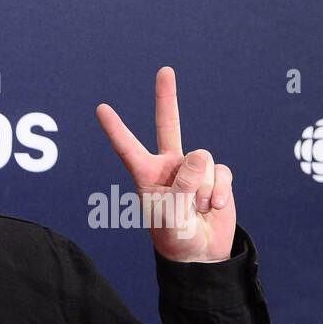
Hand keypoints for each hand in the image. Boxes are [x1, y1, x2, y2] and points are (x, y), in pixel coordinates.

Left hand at [96, 66, 235, 262]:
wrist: (201, 253)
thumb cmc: (176, 238)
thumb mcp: (172, 217)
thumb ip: (182, 188)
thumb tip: (199, 157)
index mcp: (146, 176)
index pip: (128, 149)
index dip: (116, 129)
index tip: (101, 108)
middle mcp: (169, 167)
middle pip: (168, 126)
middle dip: (167, 98)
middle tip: (164, 70)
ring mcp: (193, 169)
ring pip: (203, 160)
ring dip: (203, 188)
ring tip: (196, 209)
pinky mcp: (215, 176)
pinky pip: (222, 172)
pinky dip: (219, 191)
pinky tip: (213, 207)